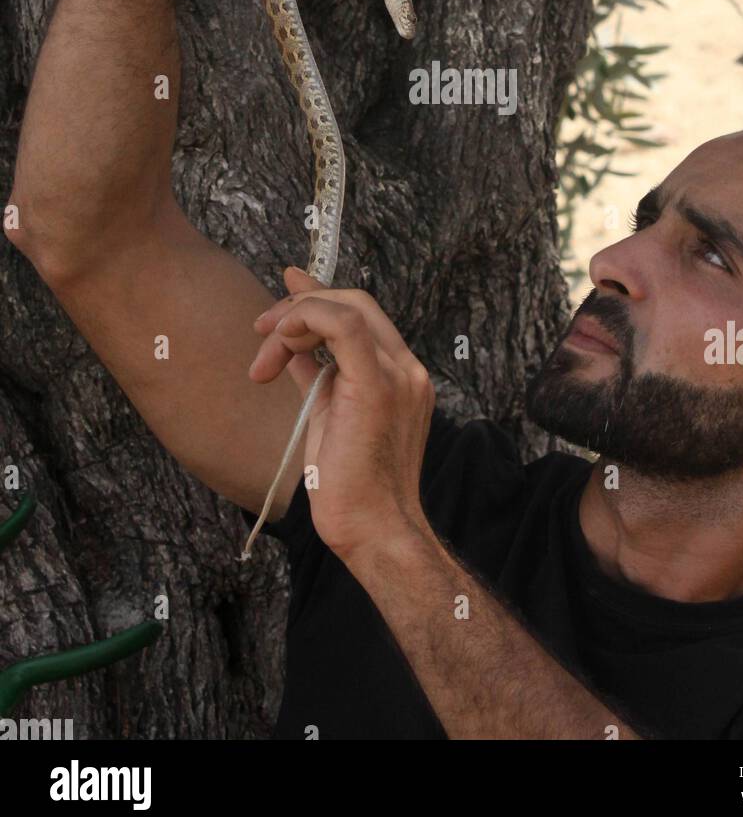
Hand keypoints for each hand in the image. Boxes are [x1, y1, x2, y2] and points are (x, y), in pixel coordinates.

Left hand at [250, 267, 435, 561]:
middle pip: (354, 303)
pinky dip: (308, 321)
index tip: (287, 287)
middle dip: (300, 307)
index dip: (321, 296)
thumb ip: (315, 376)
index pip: (362, 316)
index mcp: (401, 376)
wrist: (372, 529)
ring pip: (347, 308)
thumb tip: (291, 350)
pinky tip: (280, 344)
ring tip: (264, 357)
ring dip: (296, 319)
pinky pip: (344, 326)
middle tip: (261, 330)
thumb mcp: (326, 417)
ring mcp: (399, 374)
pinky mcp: (377, 384)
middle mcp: (407, 369)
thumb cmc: (350, 487)